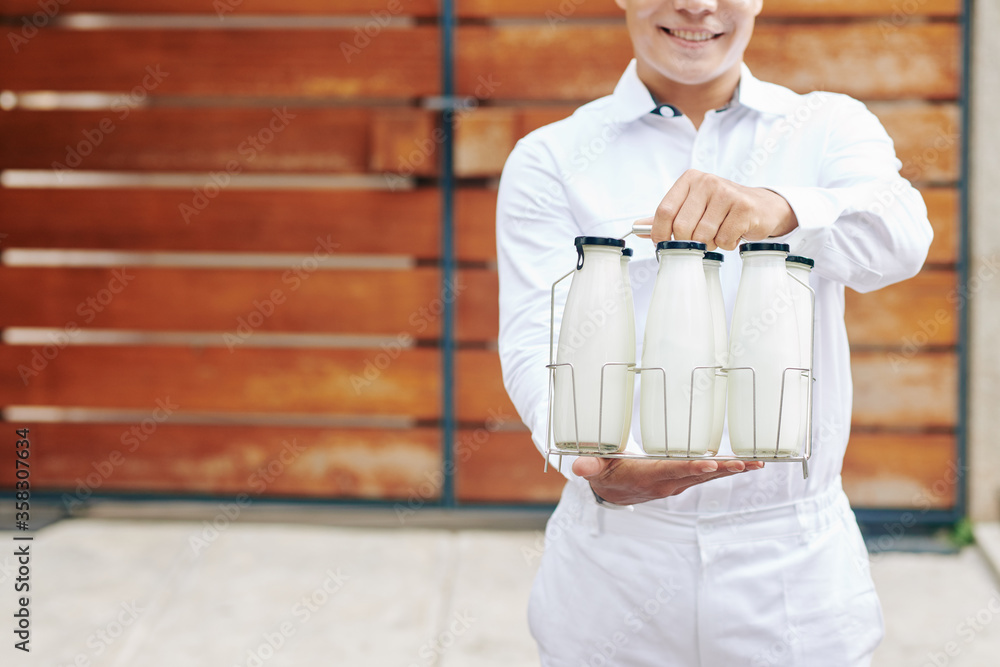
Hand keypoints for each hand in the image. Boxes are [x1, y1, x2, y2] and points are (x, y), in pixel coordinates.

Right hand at [572, 457, 763, 505]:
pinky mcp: (682, 481)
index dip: (692, 468)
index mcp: (648, 476)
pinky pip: (708, 476)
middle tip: (749, 464)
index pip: (673, 470)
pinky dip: (726, 469)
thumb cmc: (604, 472)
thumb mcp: (594, 468)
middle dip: (725, 470)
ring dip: (732, 470)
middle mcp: (667, 483)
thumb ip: (589, 465)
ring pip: (708, 477)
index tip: (712, 464)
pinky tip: (745, 463)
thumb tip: (577, 467)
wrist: (612, 492)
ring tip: (757, 463)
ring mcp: (677, 484)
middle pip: (700, 476)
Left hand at [635, 170, 797, 250]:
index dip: (659, 233)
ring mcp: (727, 193)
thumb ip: (667, 217)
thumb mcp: (692, 206)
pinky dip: (726, 244)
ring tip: (719, 233)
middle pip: (682, 227)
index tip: (662, 244)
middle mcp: (707, 182)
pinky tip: (734, 232)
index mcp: (690, 179)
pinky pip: (724, 240)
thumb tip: (637, 228)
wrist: (761, 206)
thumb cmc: (722, 208)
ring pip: (703, 236)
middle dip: (687, 242)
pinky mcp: (744, 208)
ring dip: (709, 243)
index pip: (664, 210)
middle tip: (698, 241)